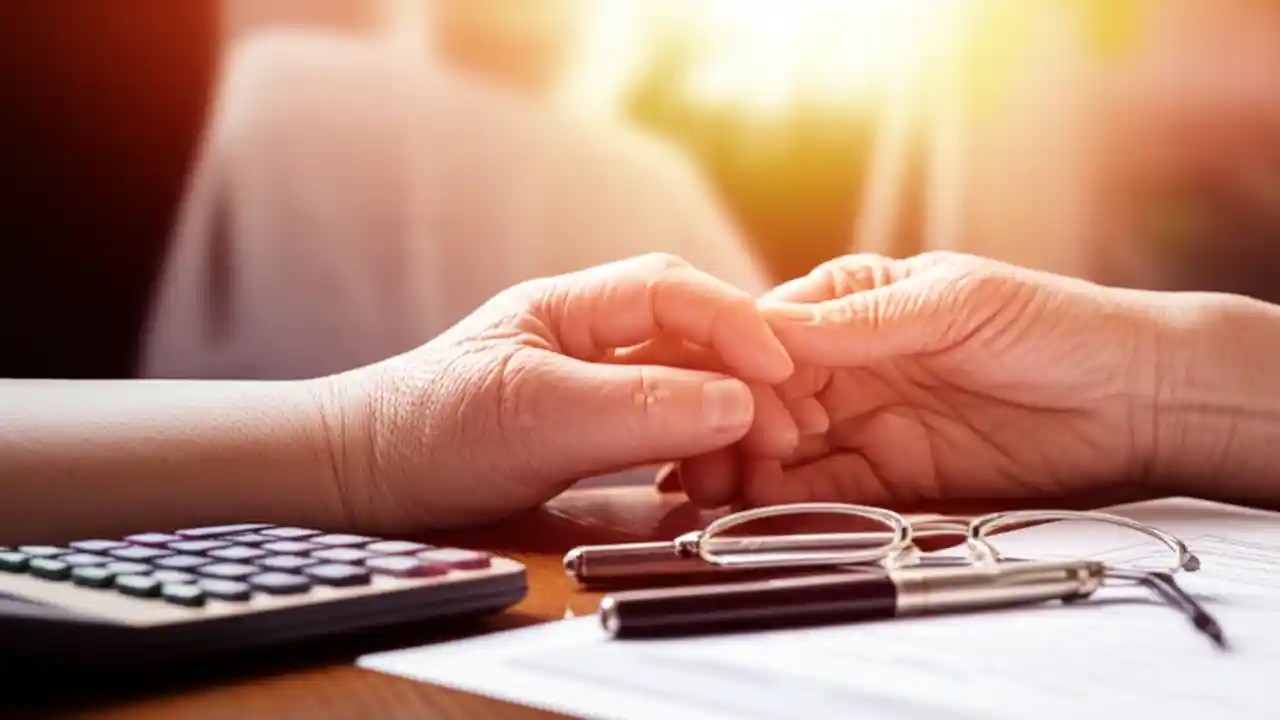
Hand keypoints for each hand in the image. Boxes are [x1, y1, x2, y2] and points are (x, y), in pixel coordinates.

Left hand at [322, 254, 795, 531]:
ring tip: (739, 477)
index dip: (736, 323)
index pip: (673, 292)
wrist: (360, 485)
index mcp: (571, 308)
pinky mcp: (590, 440)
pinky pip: (665, 438)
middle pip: (694, 344)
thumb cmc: (424, 428)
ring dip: (725, 428)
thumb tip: (738, 402)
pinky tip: (704, 487)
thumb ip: (634, 409)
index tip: (781, 372)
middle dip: (745, 385)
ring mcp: (591, 391)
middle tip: (781, 439)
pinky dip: (697, 459)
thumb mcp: (530, 415)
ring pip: (687, 393)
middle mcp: (590, 342)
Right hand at [679, 252, 1165, 507]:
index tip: (732, 399)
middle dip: (734, 424)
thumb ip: (863, 321)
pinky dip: (791, 502)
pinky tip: (767, 510)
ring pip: (783, 446)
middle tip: (716, 459)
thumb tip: (771, 328)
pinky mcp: (889, 474)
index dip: (742, 366)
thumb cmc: (1053, 326)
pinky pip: (825, 490)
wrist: (1133, 400)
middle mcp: (847, 360)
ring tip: (724, 491)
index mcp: (852, 300)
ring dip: (750, 467)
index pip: (771, 331)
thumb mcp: (953, 305)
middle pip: (763, 394)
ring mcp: (864, 419)